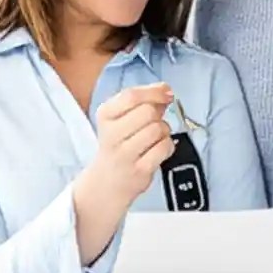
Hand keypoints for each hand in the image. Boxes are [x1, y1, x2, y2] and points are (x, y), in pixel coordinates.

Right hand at [86, 82, 175, 203]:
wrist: (107, 181)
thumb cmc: (118, 145)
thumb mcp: (120, 118)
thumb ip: (142, 101)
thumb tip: (165, 90)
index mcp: (105, 115)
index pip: (131, 96)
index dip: (154, 91)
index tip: (167, 92)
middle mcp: (111, 134)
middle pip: (148, 111)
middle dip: (158, 114)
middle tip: (154, 122)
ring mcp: (125, 154)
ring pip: (158, 129)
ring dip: (164, 131)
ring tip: (155, 138)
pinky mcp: (139, 170)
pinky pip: (164, 147)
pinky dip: (167, 145)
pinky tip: (158, 149)